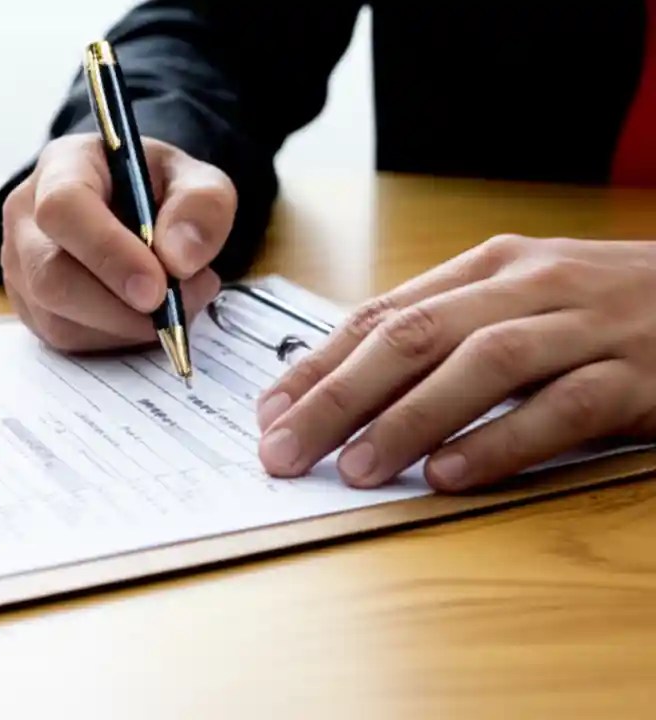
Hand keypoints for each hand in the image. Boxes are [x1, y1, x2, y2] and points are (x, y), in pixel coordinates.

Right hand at [0, 135, 233, 350]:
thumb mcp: (196, 180)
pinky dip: (116, 339)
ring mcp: (19, 267)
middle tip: (174, 309)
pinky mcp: (30, 308)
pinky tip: (144, 317)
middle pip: (51, 277)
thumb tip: (180, 259)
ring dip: (125, 327)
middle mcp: (26, 217)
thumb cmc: (155, 189)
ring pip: (59, 320)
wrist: (131, 205)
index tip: (156, 287)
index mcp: (63, 166)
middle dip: (119, 307)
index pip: (64, 208)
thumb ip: (202, 208)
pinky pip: (67, 340)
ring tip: (173, 304)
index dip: (108, 252)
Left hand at [255, 234, 655, 491]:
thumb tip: (345, 387)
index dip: (318, 366)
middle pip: (413, 336)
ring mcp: (588, 326)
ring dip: (409, 418)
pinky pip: (564, 407)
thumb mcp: (521, 300)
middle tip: (284, 450)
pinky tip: (451, 475)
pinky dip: (502, 441)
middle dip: (337, 395)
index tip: (268, 414)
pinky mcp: (642, 375)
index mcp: (489, 268)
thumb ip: (444, 332)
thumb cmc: (608, 307)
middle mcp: (530, 286)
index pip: (381, 315)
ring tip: (355, 468)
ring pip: (481, 363)